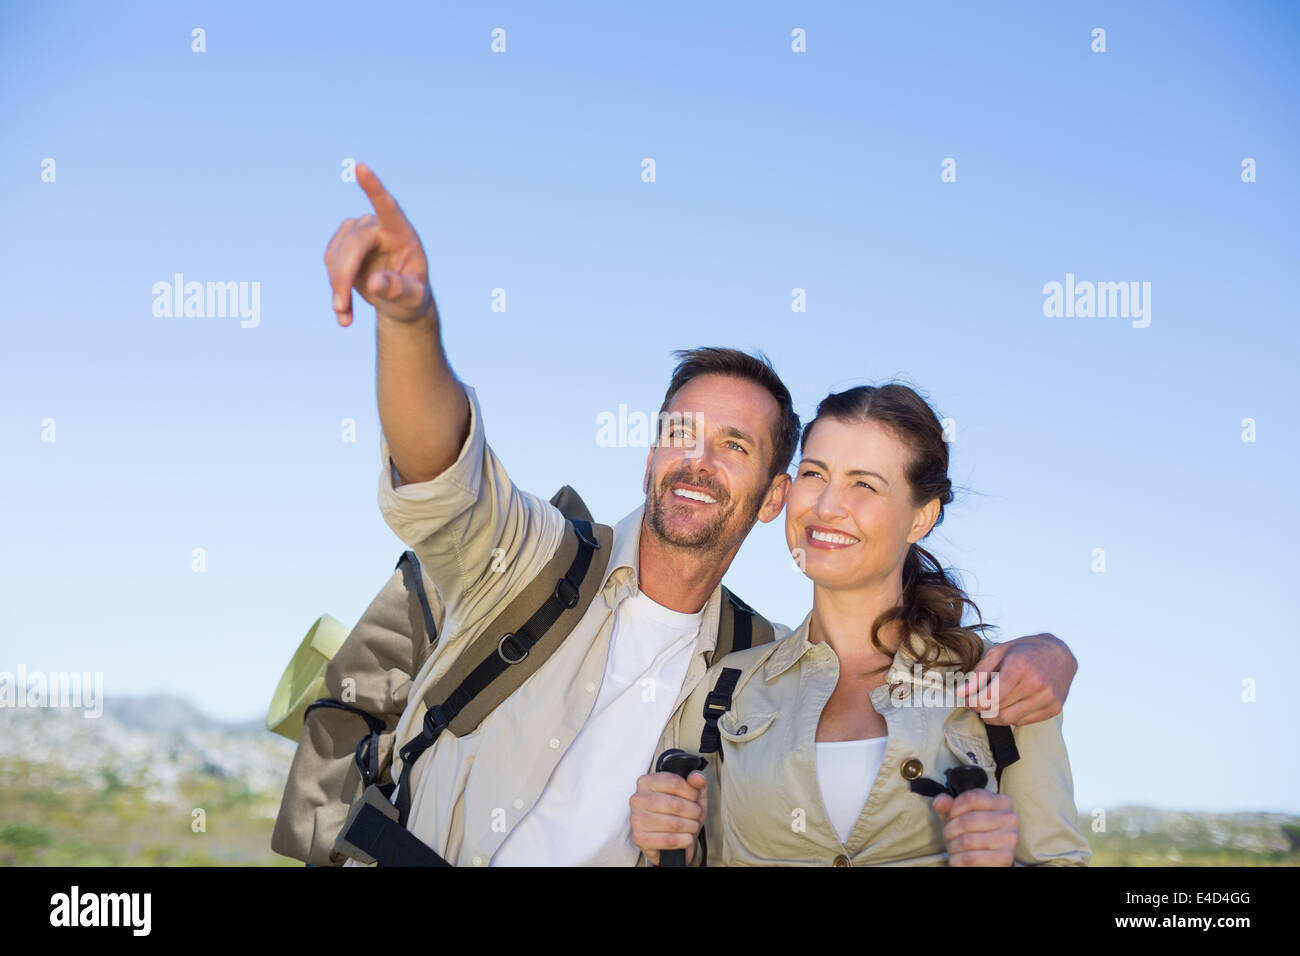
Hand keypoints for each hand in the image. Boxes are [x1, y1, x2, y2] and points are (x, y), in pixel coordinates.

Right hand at [324, 163, 434, 326]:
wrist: (401, 301)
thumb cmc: (413, 296)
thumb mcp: (413, 298)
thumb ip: (398, 289)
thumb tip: (376, 282)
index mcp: (402, 233)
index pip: (387, 206)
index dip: (373, 187)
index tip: (361, 167)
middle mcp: (378, 227)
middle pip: (353, 244)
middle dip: (344, 277)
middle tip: (341, 307)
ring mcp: (358, 233)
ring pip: (336, 254)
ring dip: (337, 286)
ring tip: (345, 315)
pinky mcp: (343, 244)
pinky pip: (330, 263)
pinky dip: (334, 288)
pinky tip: (343, 310)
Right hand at [629, 770, 706, 865]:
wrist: (670, 842)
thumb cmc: (679, 813)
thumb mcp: (691, 794)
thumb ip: (697, 782)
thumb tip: (697, 777)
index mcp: (647, 782)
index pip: (674, 783)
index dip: (692, 792)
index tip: (696, 799)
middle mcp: (638, 799)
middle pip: (675, 804)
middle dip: (693, 812)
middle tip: (697, 815)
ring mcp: (637, 819)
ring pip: (674, 823)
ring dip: (691, 827)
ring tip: (692, 826)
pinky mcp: (640, 838)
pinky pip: (669, 840)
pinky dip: (684, 840)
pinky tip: (687, 838)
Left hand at [933, 788, 1017, 865]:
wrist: (988, 857)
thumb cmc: (972, 831)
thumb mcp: (958, 814)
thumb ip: (947, 805)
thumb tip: (941, 802)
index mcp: (1002, 801)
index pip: (971, 798)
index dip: (953, 808)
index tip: (949, 816)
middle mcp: (1010, 818)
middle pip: (968, 820)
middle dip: (950, 830)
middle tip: (947, 836)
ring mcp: (1010, 838)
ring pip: (968, 840)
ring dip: (952, 846)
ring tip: (952, 847)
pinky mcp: (1005, 858)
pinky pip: (971, 858)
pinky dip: (957, 860)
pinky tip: (957, 858)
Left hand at [957, 633, 1075, 725]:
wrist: (1060, 654)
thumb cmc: (1025, 651)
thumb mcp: (999, 652)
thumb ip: (978, 673)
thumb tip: (960, 693)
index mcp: (1020, 666)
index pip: (991, 696)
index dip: (973, 702)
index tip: (966, 700)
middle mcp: (1036, 683)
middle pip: (997, 709)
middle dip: (981, 709)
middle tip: (976, 702)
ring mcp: (1048, 698)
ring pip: (1009, 720)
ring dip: (993, 716)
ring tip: (989, 705)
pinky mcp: (1054, 709)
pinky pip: (1022, 722)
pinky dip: (1010, 717)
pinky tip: (1009, 704)